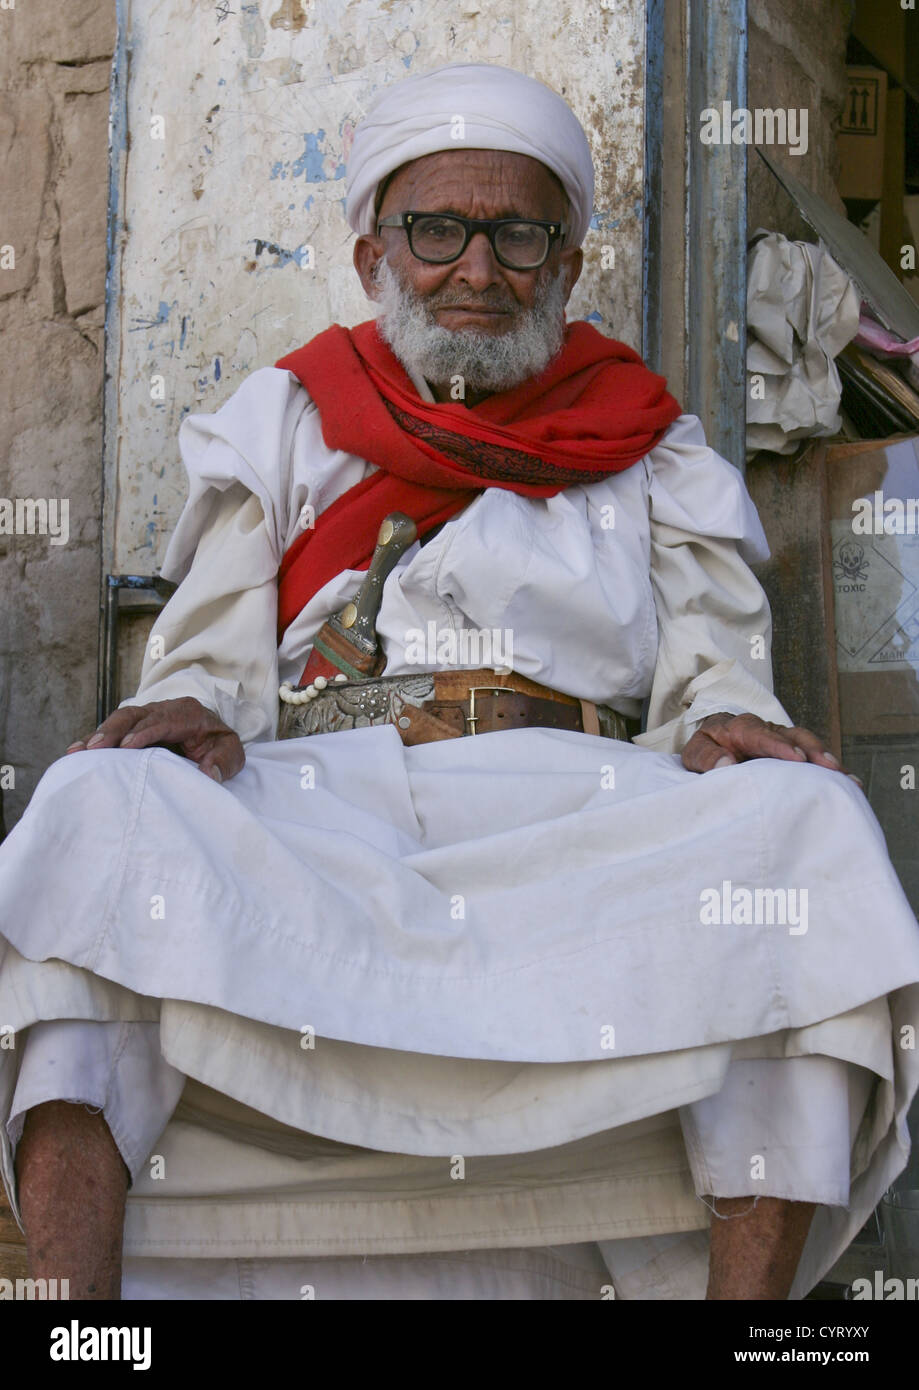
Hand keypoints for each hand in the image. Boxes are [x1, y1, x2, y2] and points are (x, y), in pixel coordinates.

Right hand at [64, 697, 244, 782]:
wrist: (216, 736)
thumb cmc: (221, 746)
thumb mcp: (232, 754)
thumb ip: (223, 762)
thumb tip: (207, 773)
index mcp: (189, 713)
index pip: (163, 721)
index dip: (144, 732)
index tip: (127, 746)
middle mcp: (165, 709)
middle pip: (136, 715)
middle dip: (114, 731)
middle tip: (94, 748)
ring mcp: (149, 714)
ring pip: (122, 718)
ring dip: (101, 733)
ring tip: (79, 750)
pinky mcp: (137, 724)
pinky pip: (115, 727)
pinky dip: (97, 737)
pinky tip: (77, 749)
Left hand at [681, 711, 860, 784]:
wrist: (714, 740)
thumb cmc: (707, 748)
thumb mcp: (696, 753)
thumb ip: (707, 758)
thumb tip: (727, 764)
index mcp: (742, 728)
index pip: (762, 735)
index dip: (780, 746)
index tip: (796, 758)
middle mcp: (768, 730)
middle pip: (794, 736)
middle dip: (813, 751)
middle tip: (831, 768)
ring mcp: (784, 740)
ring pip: (809, 745)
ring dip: (828, 760)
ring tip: (847, 779)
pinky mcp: (794, 751)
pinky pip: (815, 758)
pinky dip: (833, 770)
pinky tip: (852, 783)